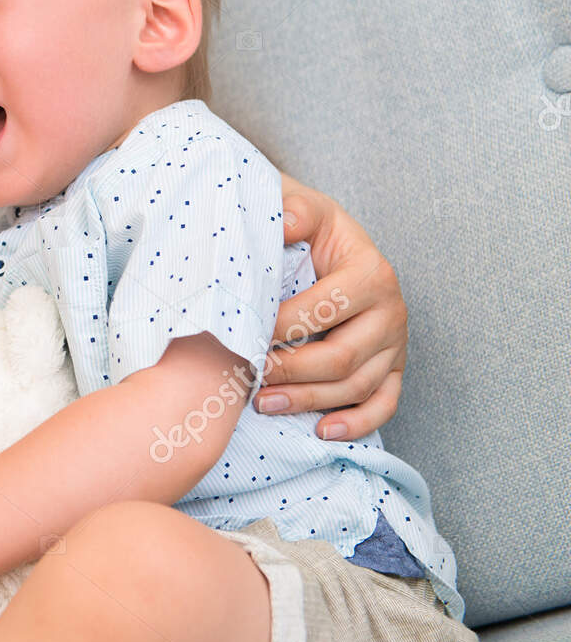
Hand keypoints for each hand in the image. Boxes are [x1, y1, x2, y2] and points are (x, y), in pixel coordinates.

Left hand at [259, 182, 408, 440]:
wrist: (327, 240)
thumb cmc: (307, 229)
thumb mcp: (302, 210)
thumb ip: (294, 212)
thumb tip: (284, 223)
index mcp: (371, 272)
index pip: (325, 310)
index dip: (282, 327)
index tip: (245, 334)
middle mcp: (392, 310)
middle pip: (342, 357)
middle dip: (291, 372)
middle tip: (249, 376)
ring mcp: (396, 343)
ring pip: (357, 386)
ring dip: (309, 401)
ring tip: (264, 403)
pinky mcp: (394, 367)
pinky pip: (384, 404)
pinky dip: (357, 423)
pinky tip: (322, 432)